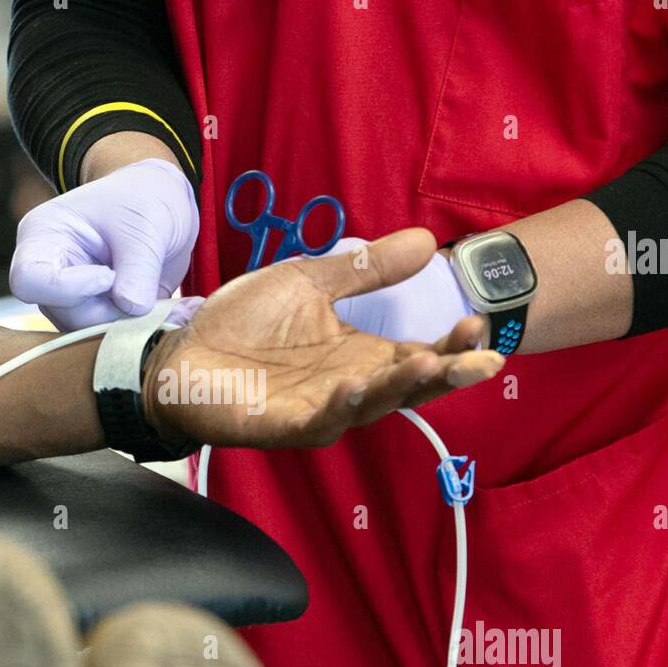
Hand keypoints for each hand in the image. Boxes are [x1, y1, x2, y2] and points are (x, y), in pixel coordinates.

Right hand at [9, 158, 198, 329]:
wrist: (162, 203)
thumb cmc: (145, 198)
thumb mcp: (146, 224)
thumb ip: (138, 267)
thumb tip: (132, 309)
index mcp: (43, 237)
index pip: (30, 280)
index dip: (68, 288)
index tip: (108, 277)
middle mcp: (51, 274)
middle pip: (67, 314)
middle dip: (112, 312)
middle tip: (155, 297)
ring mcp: (74, 299)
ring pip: (91, 333)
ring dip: (134, 326)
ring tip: (174, 308)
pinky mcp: (100, 315)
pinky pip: (116, 336)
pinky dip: (146, 330)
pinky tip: (173, 312)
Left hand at [143, 230, 503, 448]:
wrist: (183, 351)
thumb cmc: (244, 322)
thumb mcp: (309, 282)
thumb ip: (364, 269)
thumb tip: (427, 241)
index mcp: (362, 355)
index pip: (421, 353)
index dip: (453, 344)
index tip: (477, 320)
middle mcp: (351, 387)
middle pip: (410, 387)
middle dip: (448, 375)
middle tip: (484, 359)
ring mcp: (319, 409)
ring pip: (372, 406)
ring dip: (400, 386)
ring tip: (428, 363)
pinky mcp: (283, 425)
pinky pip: (318, 422)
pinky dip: (338, 407)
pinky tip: (353, 386)